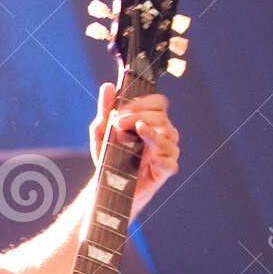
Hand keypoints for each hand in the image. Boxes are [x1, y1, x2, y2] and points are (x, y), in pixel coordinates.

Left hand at [89, 82, 178, 216]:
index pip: (158, 103)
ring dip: (150, 131)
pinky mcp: (165, 170)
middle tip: (118, 122)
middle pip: (162, 117)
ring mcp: (166, 152)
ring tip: (136, 130)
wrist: (108, 187)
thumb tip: (107, 86)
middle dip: (139, 115)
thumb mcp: (102, 132)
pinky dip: (161, 156)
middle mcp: (163, 134)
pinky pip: (170, 161)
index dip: (142, 103)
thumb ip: (105, 110)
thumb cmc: (109, 157)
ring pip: (169, 135)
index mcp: (152, 121)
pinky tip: (150, 154)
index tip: (120, 110)